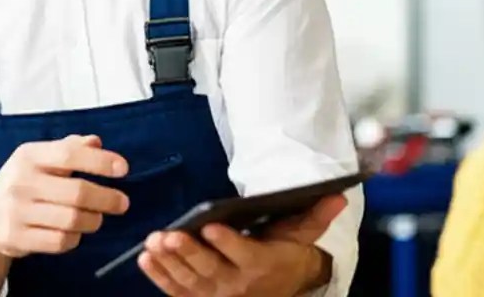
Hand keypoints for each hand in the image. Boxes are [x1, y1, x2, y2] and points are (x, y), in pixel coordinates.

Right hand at [0, 134, 131, 258]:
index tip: (123, 169)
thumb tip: (95, 142)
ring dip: (93, 220)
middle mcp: (21, 182)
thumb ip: (68, 148)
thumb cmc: (19, 184)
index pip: (69, 154)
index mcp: (29, 157)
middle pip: (76, 193)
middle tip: (122, 203)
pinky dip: (75, 238)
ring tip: (97, 218)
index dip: (99, 162)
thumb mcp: (38, 159)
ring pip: (71, 220)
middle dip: (106, 199)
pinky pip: (59, 241)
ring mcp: (17, 212)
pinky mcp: (17, 238)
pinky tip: (75, 232)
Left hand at [138, 194, 346, 296]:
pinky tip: (145, 259)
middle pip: (209, 269)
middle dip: (188, 252)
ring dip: (169, 262)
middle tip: (171, 235)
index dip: (226, 243)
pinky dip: (158, 277)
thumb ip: (316, 217)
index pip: (242, 254)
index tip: (211, 228)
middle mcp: (236, 285)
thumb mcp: (300, 238)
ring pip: (188, 280)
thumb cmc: (282, 256)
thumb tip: (338, 196)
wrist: (277, 291)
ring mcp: (214, 295)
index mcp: (260, 265)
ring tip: (155, 242)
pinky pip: (175, 290)